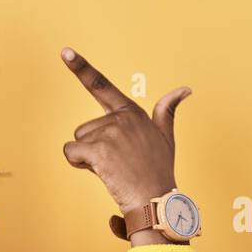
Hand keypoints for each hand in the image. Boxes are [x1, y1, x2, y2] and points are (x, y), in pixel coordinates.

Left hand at [59, 46, 189, 215]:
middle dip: (92, 148)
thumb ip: (167, 111)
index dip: (82, 67)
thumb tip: (185, 89)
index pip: (102, 86)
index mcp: (131, 112)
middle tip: (116, 163)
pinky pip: (70, 153)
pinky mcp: (100, 149)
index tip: (65, 52)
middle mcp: (121, 118)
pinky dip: (77, 164)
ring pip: (77, 142)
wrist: (155, 200)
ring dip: (87, 158)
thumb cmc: (158, 171)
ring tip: (113, 169)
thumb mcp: (165, 137)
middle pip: (84, 129)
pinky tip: (101, 172)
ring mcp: (111, 132)